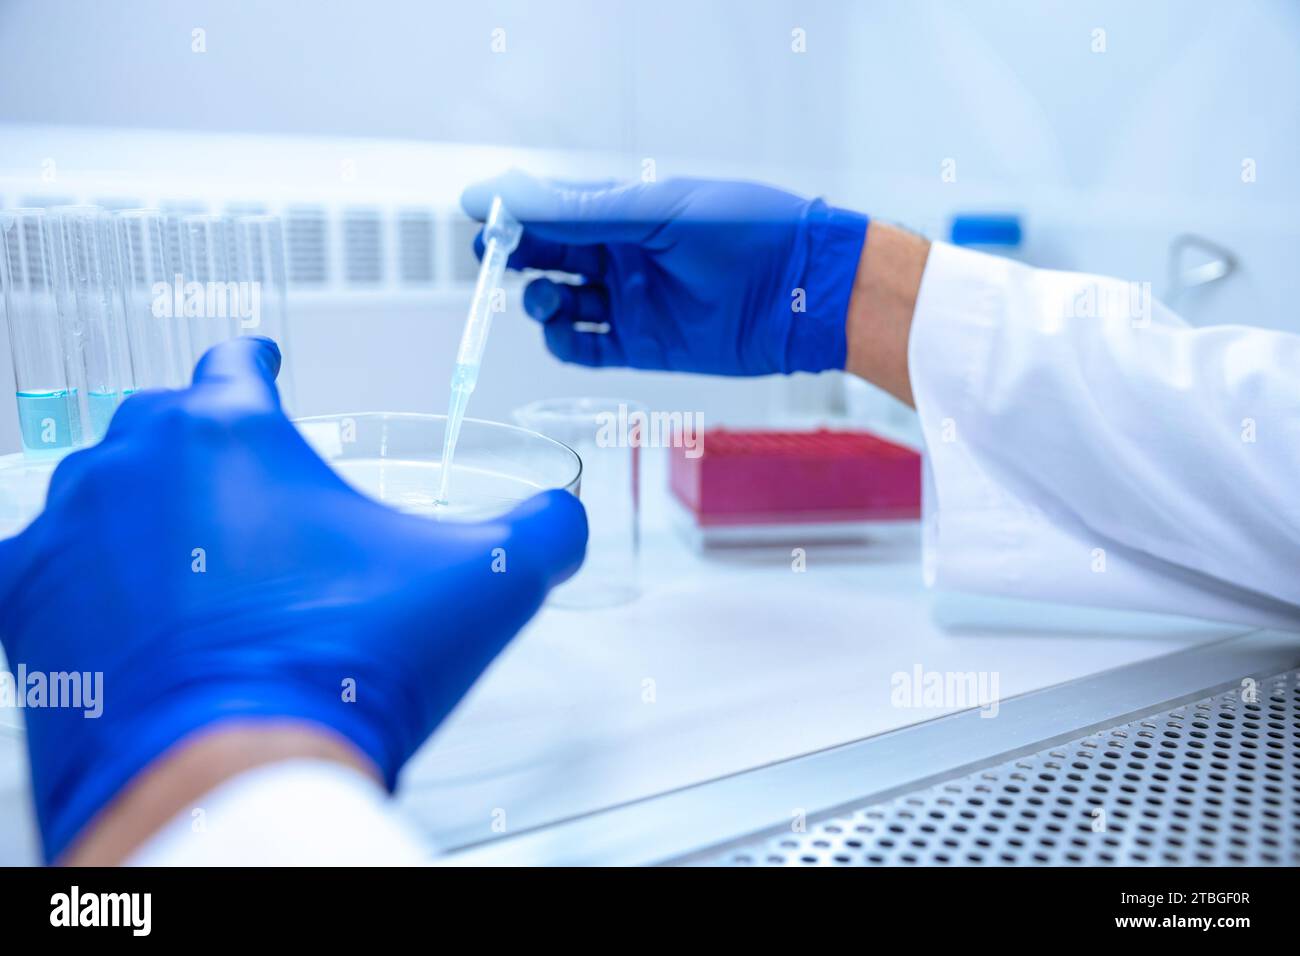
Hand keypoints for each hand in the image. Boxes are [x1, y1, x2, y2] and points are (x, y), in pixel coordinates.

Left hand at [0, 338, 586, 860]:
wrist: (227, 779)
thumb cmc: (336, 670)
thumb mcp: (479, 585)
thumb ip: (538, 532)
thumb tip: (564, 520)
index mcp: (229, 431)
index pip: (236, 359)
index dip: (260, 361)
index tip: (265, 365)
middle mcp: (131, 465)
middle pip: (166, 421)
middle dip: (208, 441)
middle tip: (253, 488)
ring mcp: (67, 537)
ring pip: (102, 490)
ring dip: (147, 509)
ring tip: (201, 558)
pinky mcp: (27, 611)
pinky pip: (47, 566)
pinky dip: (86, 577)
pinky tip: (131, 610)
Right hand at [461, 171, 868, 375]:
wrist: (802, 292)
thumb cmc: (745, 232)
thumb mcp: (657, 211)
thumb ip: (582, 211)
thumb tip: (510, 191)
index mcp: (626, 212)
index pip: (554, 208)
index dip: (514, 211)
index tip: (477, 211)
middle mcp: (624, 257)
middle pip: (549, 256)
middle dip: (516, 256)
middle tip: (491, 256)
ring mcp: (632, 303)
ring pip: (561, 305)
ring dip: (540, 302)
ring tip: (546, 299)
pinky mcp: (643, 346)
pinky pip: (587, 349)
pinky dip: (565, 343)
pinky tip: (563, 332)